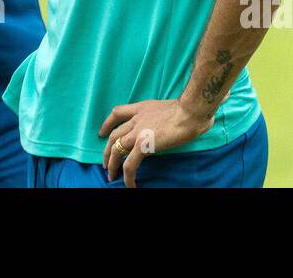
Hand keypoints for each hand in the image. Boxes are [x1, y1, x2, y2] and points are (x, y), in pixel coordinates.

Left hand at [98, 98, 213, 187]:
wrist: (190, 111)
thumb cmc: (188, 110)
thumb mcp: (167, 109)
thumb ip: (160, 118)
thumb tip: (166, 127)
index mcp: (142, 108)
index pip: (117, 113)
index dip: (107, 124)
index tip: (102, 132)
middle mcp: (136, 119)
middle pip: (113, 135)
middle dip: (107, 150)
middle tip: (105, 162)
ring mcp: (138, 132)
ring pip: (117, 149)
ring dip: (112, 164)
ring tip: (111, 175)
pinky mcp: (143, 145)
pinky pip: (130, 164)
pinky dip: (127, 176)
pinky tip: (130, 185)